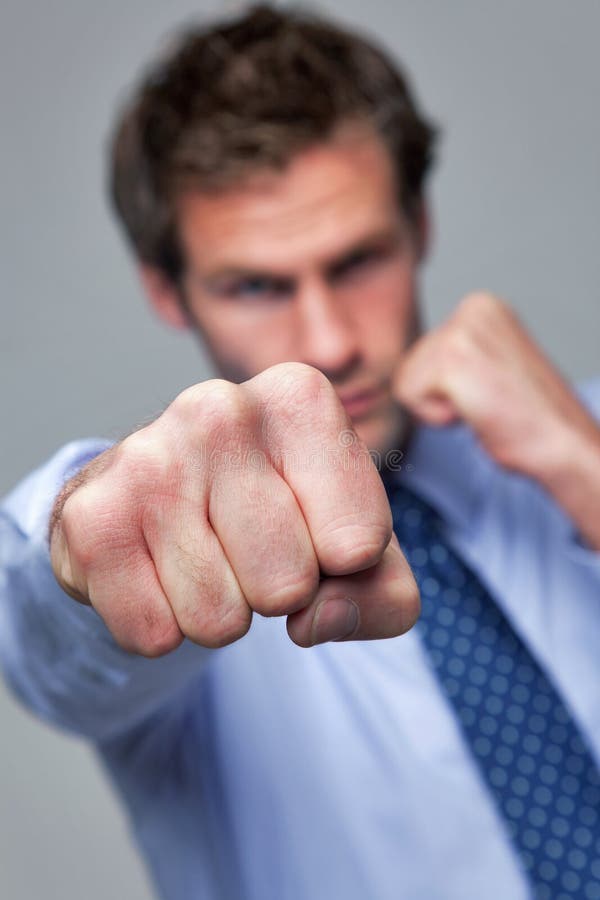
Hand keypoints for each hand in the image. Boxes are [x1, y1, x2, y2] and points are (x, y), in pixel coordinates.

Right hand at [50, 363, 418, 656]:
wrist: (157, 498)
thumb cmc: (277, 516)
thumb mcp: (359, 548)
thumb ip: (383, 593)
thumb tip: (316, 619)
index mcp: (300, 398)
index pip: (359, 543)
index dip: (342, 566)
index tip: (311, 529)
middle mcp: (222, 407)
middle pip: (289, 585)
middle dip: (275, 593)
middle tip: (248, 548)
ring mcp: (148, 456)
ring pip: (219, 619)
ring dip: (217, 612)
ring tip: (202, 555)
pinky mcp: (91, 515)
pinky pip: (154, 635)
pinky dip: (162, 627)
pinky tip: (155, 570)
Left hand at [395, 292, 599, 547]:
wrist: (563, 444)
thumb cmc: (528, 419)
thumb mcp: (487, 366)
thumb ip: (454, 357)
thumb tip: (413, 367)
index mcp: (481, 305)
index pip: (420, 354)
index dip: (446, 389)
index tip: (489, 392)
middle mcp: (472, 307)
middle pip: (408, 364)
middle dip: (439, 396)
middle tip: (488, 403)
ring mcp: (463, 329)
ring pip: (405, 380)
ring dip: (439, 408)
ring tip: (484, 406)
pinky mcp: (453, 357)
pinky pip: (408, 396)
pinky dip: (437, 417)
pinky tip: (477, 412)